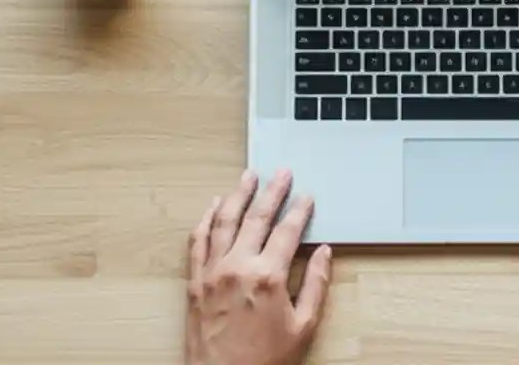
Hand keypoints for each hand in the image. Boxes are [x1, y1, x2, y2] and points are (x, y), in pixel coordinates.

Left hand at [186, 169, 331, 364]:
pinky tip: (213, 206)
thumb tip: (324, 254)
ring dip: (238, 195)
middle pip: (257, 217)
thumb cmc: (264, 361)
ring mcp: (212, 272)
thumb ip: (315, 285)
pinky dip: (206, 220)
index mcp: (268, 276)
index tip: (307, 197)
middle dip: (272, 192)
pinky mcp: (195, 282)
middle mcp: (238, 267)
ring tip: (248, 177)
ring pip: (225, 221)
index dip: (300, 211)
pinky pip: (198, 242)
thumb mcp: (303, 327)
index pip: (288, 231)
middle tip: (282, 173)